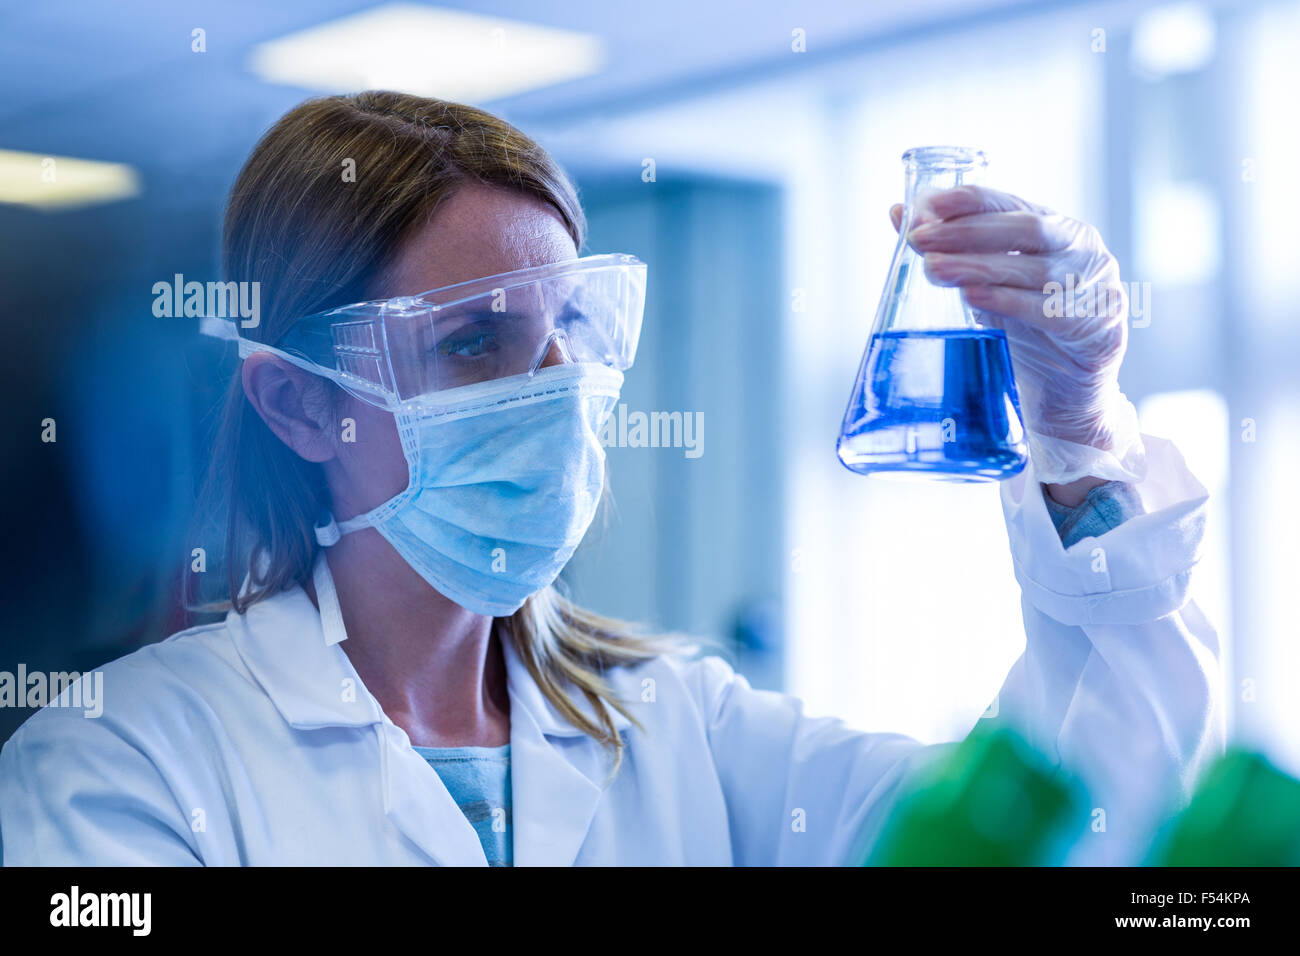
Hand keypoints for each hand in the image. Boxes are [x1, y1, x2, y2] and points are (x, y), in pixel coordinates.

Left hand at [889, 185, 1145, 484]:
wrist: (1068, 392)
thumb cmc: (1028, 331)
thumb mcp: (987, 286)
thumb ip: (950, 250)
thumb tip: (900, 213)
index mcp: (1056, 230)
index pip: (1011, 203)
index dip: (969, 201)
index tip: (927, 206)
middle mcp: (1081, 250)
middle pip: (1026, 228)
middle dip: (967, 231)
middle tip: (920, 239)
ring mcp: (1094, 286)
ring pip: (1034, 268)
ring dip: (978, 266)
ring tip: (934, 269)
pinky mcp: (1096, 326)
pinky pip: (1048, 309)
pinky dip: (1007, 301)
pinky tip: (973, 297)